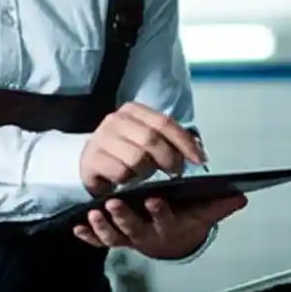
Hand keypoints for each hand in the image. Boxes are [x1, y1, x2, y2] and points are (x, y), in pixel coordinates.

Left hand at [72, 194, 247, 260]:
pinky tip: (77, 228)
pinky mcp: (115, 238)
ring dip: (103, 227)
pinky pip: (100, 241)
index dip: (160, 212)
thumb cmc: (185, 219)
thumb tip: (241, 197)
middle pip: (135, 230)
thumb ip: (219, 206)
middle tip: (114, 203)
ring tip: (93, 213)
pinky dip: (89, 236)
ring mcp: (129, 238)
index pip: (166, 221)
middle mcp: (148, 235)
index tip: (154, 199)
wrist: (170, 238)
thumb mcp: (203, 213)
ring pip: (115, 237)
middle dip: (124, 218)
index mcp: (170, 227)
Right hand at [79, 102, 206, 195]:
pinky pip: (120, 172)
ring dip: (146, 171)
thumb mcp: (147, 141)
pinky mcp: (90, 160)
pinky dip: (128, 180)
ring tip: (144, 174)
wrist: (91, 164)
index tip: (199, 159)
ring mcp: (100, 139)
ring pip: (136, 158)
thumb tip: (200, 153)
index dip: (185, 142)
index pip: (164, 122)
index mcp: (132, 111)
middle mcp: (115, 120)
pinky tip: (125, 180)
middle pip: (152, 139)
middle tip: (175, 172)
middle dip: (169, 158)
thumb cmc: (124, 153)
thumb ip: (170, 142)